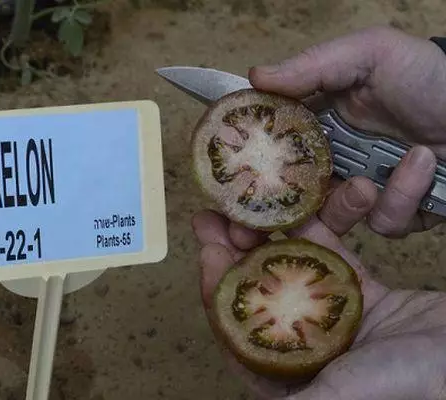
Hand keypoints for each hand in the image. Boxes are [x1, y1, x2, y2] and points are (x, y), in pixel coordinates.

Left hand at [193, 177, 445, 399]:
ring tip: (239, 209)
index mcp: (291, 374)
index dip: (216, 292)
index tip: (207, 253)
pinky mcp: (361, 295)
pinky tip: (289, 210)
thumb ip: (300, 399)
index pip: (237, 330)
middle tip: (211, 220)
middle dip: (230, 257)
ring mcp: (332, 317)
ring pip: (287, 272)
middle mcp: (306, 345)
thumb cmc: (409, 385)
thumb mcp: (341, 395)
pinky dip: (311, 234)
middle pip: (255, 295)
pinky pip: (329, 257)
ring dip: (261, 241)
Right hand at [248, 25, 445, 237]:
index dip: (256, 171)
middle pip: (294, 199)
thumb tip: (254, 77)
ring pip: (335, 217)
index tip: (241, 183)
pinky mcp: (396, 213)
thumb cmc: (428, 77)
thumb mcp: (372, 54)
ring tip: (393, 167)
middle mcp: (336, 163)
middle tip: (276, 216)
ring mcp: (365, 191)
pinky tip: (422, 163)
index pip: (275, 154)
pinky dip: (403, 196)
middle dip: (284, 212)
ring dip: (357, 198)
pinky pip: (383, 223)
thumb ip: (313, 65)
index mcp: (320, 128)